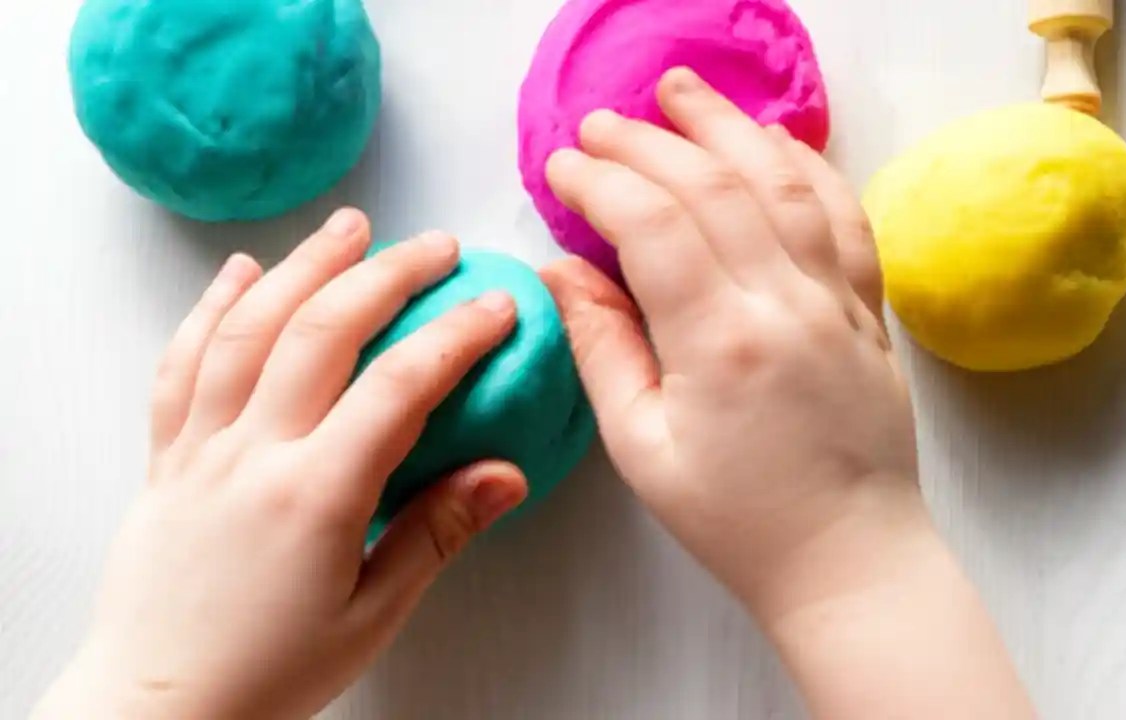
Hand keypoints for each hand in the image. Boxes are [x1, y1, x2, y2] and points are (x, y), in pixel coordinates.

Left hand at [34, 210, 527, 719]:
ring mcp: (201, 449)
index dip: (456, 336)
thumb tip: (505, 475)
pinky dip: (213, 308)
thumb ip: (437, 532)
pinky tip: (240, 274)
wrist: (159, 706)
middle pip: (321, 331)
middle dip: (386, 275)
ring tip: (347, 227)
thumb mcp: (373, 614)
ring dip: (303, 266)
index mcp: (314, 496)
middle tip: (434, 246)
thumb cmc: (267, 673)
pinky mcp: (168, 458)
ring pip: (248, 328)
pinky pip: (183, 364)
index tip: (497, 306)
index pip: (399, 386)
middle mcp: (252, 455)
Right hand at [541, 68, 1033, 718]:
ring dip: (727, 128)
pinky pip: (846, 215)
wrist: (848, 558)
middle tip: (598, 123)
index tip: (561, 168)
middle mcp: (787, 304)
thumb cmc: (737, 520)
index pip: (652, 224)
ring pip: (784, 182)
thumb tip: (563, 272)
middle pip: (713, 186)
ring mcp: (839, 301)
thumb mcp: (642, 448)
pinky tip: (775, 142)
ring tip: (680, 94)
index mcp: (721, 342)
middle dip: (647, 142)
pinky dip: (808, 167)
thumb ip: (603, 348)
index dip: (599, 183)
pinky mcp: (871, 310)